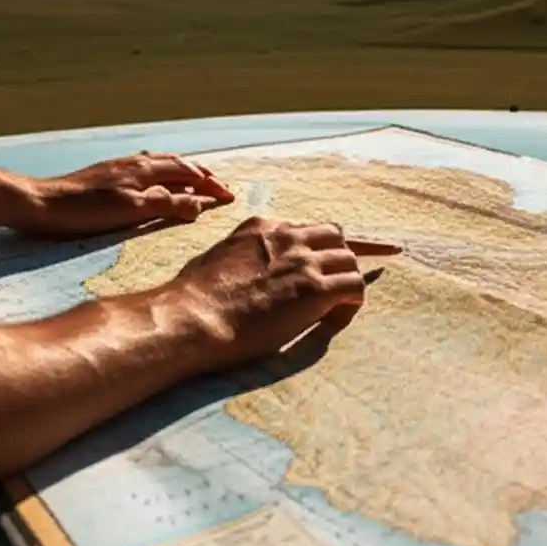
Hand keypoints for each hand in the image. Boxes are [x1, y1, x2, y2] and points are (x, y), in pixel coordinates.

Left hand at [19, 152, 234, 236]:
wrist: (40, 203)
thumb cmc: (84, 211)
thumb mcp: (131, 211)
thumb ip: (166, 204)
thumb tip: (199, 203)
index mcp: (145, 171)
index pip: (188, 174)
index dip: (210, 186)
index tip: (230, 197)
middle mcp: (135, 163)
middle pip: (177, 164)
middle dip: (202, 174)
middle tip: (221, 186)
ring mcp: (120, 166)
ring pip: (161, 162)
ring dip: (183, 170)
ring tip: (196, 178)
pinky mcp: (106, 173)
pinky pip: (145, 166)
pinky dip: (162, 171)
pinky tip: (154, 178)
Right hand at [167, 217, 365, 372]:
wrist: (194, 317)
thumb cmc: (193, 297)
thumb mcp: (216, 258)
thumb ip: (237, 254)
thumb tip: (236, 269)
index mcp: (262, 228)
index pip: (303, 229)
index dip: (312, 250)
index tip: (310, 268)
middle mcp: (288, 237)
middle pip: (334, 236)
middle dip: (336, 256)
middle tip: (333, 281)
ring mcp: (304, 262)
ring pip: (349, 259)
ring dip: (346, 279)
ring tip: (337, 304)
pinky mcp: (315, 290)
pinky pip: (354, 287)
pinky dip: (352, 302)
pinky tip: (337, 316)